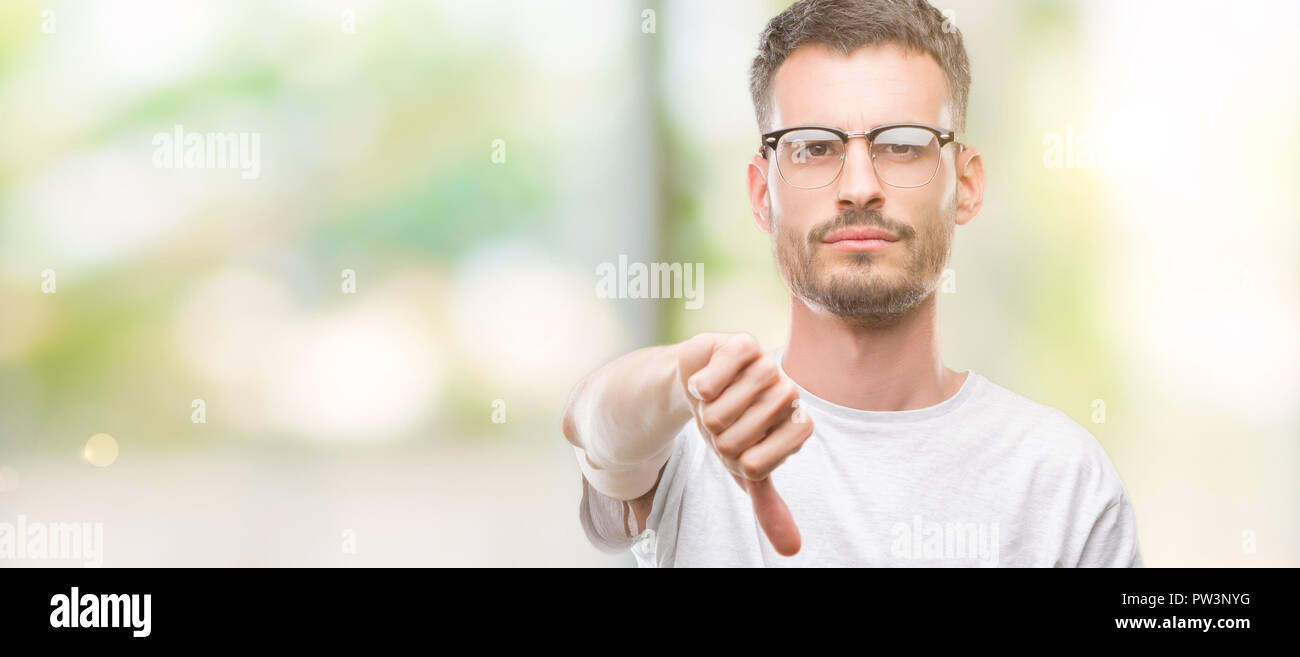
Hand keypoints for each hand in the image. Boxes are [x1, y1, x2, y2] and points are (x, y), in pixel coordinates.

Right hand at [676, 333, 813, 555]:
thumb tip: (792, 550)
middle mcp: (786, 392)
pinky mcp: (740, 345)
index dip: (743, 458)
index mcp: (795, 423)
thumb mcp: (745, 467)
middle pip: (742, 434)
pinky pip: (718, 375)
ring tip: (712, 402)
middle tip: (720, 423)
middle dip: (719, 436)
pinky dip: (702, 386)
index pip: (767, 460)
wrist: (699, 383)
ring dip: (707, 412)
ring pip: (725, 407)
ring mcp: (765, 365)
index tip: (738, 448)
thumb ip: (769, 503)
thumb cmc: (729, 426)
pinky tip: (703, 384)